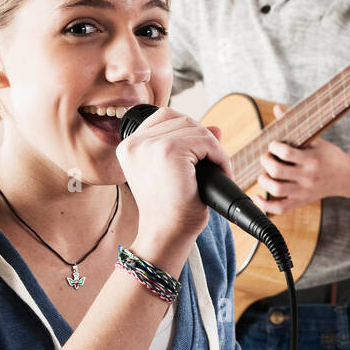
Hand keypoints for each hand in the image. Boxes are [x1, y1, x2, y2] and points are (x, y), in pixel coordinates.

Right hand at [115, 107, 232, 253]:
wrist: (167, 233)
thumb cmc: (171, 208)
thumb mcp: (175, 171)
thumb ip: (190, 145)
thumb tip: (217, 128)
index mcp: (129, 146)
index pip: (166, 116)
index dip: (189, 132)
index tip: (199, 154)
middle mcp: (134, 143)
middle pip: (183, 120)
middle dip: (204, 141)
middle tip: (213, 166)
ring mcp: (150, 145)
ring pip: (197, 129)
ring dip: (214, 149)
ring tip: (218, 171)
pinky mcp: (169, 151)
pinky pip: (207, 141)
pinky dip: (220, 156)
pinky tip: (221, 172)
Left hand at [252, 104, 349, 213]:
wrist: (346, 176)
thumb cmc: (329, 156)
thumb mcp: (316, 139)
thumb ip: (295, 126)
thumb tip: (277, 109)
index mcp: (311, 160)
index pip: (286, 153)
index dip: (274, 147)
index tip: (274, 145)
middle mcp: (308, 177)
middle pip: (277, 171)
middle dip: (265, 161)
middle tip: (266, 157)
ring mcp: (304, 191)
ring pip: (276, 189)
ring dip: (263, 180)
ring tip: (264, 173)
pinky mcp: (301, 201)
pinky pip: (280, 208)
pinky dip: (265, 205)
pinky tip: (259, 196)